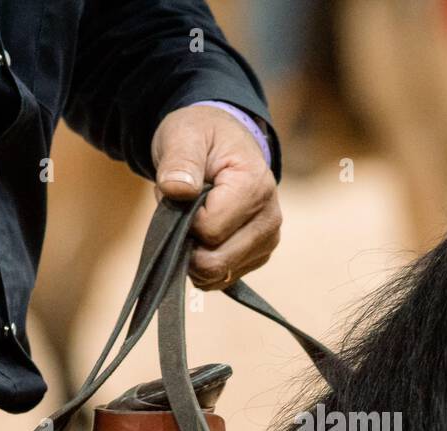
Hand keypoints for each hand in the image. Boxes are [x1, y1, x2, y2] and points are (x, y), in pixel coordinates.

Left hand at [150, 104, 280, 290]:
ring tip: (195, 219)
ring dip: (194, 254)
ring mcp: (267, 241)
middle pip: (217, 261)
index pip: (210, 230)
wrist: (225, 141)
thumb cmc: (204, 136)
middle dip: (188, 243)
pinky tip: (202, 237)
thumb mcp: (184, 135)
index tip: (182, 194)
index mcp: (255, 187)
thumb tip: (177, 189)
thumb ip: (180, 160)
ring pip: (219, 275)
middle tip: (183, 212)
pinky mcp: (259, 255)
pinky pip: (223, 279)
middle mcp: (270, 219)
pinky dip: (203, 265)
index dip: (184, 218)